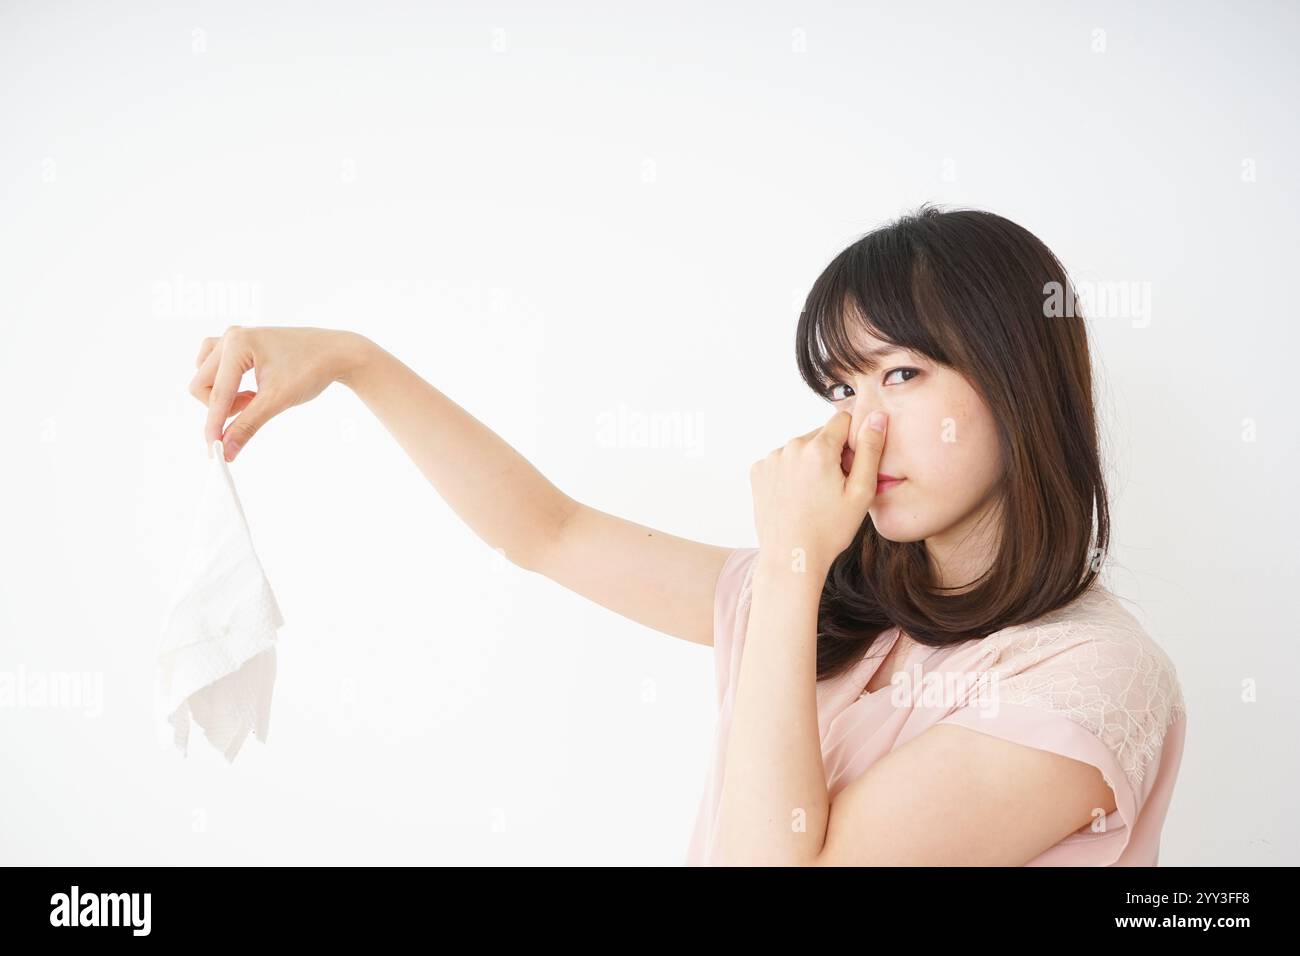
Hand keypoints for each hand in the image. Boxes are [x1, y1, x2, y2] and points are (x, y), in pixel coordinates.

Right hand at [188, 326, 370, 460]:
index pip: (216, 394)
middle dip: (224, 406)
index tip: (213, 452)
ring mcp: (233, 338)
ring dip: (224, 395)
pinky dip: (229, 385)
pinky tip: (252, 390)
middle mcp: (230, 336)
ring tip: (255, 398)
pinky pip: (217, 368)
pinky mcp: (240, 344)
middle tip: (252, 409)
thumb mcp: (277, 400)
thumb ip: (247, 425)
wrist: (336, 353)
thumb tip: (226, 450)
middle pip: (203, 384)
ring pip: (207, 376)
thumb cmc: (311, 370)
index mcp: (237, 344)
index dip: (214, 426)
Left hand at [749, 408, 887, 570]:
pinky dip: (791, 472)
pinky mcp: (758, 471)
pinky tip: (795, 497)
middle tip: (833, 488)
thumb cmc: (830, 530)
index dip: (852, 441)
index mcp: (818, 448)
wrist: (791, 557)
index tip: (850, 467)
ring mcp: (771, 458)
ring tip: (813, 496)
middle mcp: (790, 447)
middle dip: (831, 452)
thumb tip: (877, 416)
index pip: (843, 420)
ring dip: (810, 462)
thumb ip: (870, 449)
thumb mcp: (860, 492)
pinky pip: (782, 460)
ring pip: (801, 448)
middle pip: (821, 434)